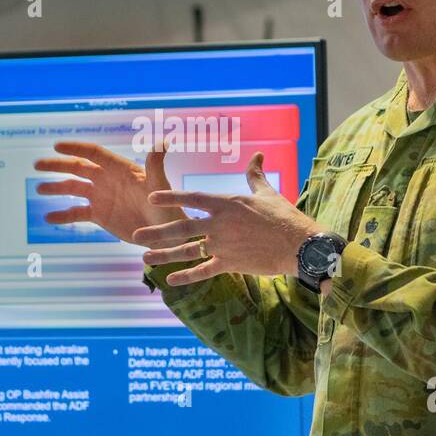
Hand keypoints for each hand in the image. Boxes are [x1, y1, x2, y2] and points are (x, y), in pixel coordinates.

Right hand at [33, 141, 186, 243]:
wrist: (165, 233)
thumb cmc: (166, 206)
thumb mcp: (160, 185)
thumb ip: (155, 164)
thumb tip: (163, 140)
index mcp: (120, 168)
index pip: (94, 153)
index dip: (76, 149)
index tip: (57, 146)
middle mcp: (107, 180)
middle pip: (78, 168)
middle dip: (58, 165)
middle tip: (38, 164)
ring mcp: (101, 197)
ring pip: (73, 188)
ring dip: (56, 188)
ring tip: (39, 188)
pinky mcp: (99, 215)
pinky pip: (76, 213)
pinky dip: (62, 215)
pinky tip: (48, 218)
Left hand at [134, 152, 322, 285]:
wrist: (299, 245)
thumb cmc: (284, 216)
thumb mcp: (266, 193)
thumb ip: (255, 175)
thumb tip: (257, 155)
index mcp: (226, 203)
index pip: (192, 198)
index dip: (171, 197)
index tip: (152, 196)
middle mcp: (219, 224)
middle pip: (181, 227)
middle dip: (157, 231)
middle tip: (136, 235)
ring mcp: (223, 245)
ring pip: (186, 251)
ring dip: (164, 255)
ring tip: (145, 258)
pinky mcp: (230, 264)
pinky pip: (203, 271)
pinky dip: (186, 276)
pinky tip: (170, 280)